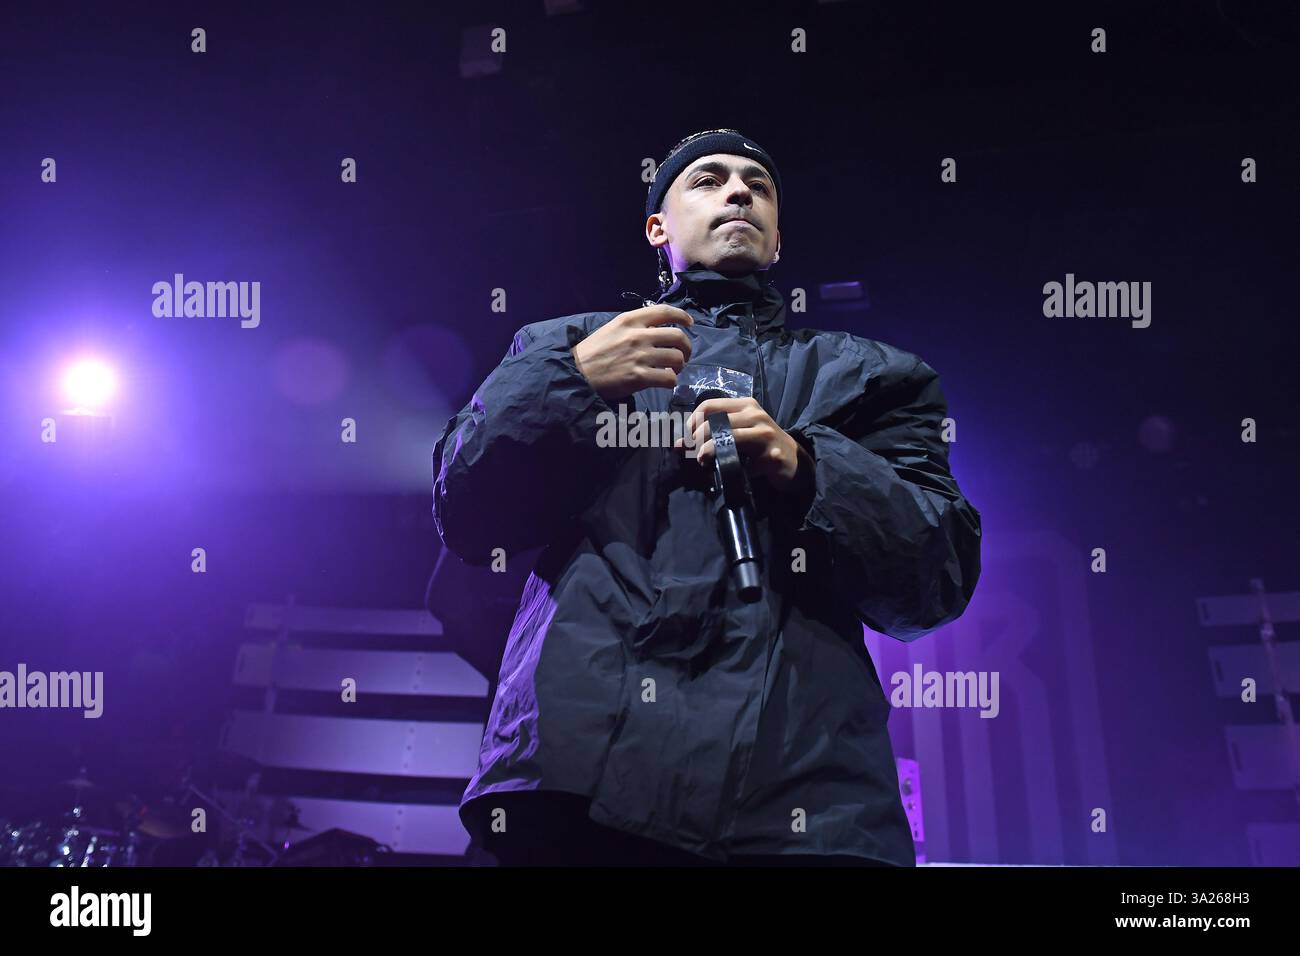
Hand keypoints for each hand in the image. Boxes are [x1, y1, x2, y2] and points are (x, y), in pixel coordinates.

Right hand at [571, 305, 693, 401]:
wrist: (577, 373)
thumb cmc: (593, 352)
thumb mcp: (612, 328)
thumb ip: (634, 326)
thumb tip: (657, 329)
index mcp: (630, 320)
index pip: (665, 311)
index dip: (682, 316)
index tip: (689, 323)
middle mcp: (638, 335)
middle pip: (678, 336)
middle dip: (687, 347)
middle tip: (683, 355)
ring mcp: (640, 356)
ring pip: (677, 358)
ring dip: (679, 366)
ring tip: (672, 370)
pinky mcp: (639, 377)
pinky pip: (669, 378)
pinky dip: (671, 381)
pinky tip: (664, 381)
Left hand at [673, 396, 813, 493]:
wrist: (793, 460)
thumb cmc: (760, 445)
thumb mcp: (737, 434)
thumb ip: (711, 434)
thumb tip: (678, 444)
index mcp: (745, 404)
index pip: (708, 406)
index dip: (692, 422)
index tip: (687, 439)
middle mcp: (755, 414)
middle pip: (713, 423)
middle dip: (696, 440)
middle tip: (694, 455)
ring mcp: (765, 433)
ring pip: (725, 438)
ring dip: (708, 452)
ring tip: (703, 462)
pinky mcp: (770, 454)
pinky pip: (741, 461)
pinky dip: (728, 468)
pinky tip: (727, 472)